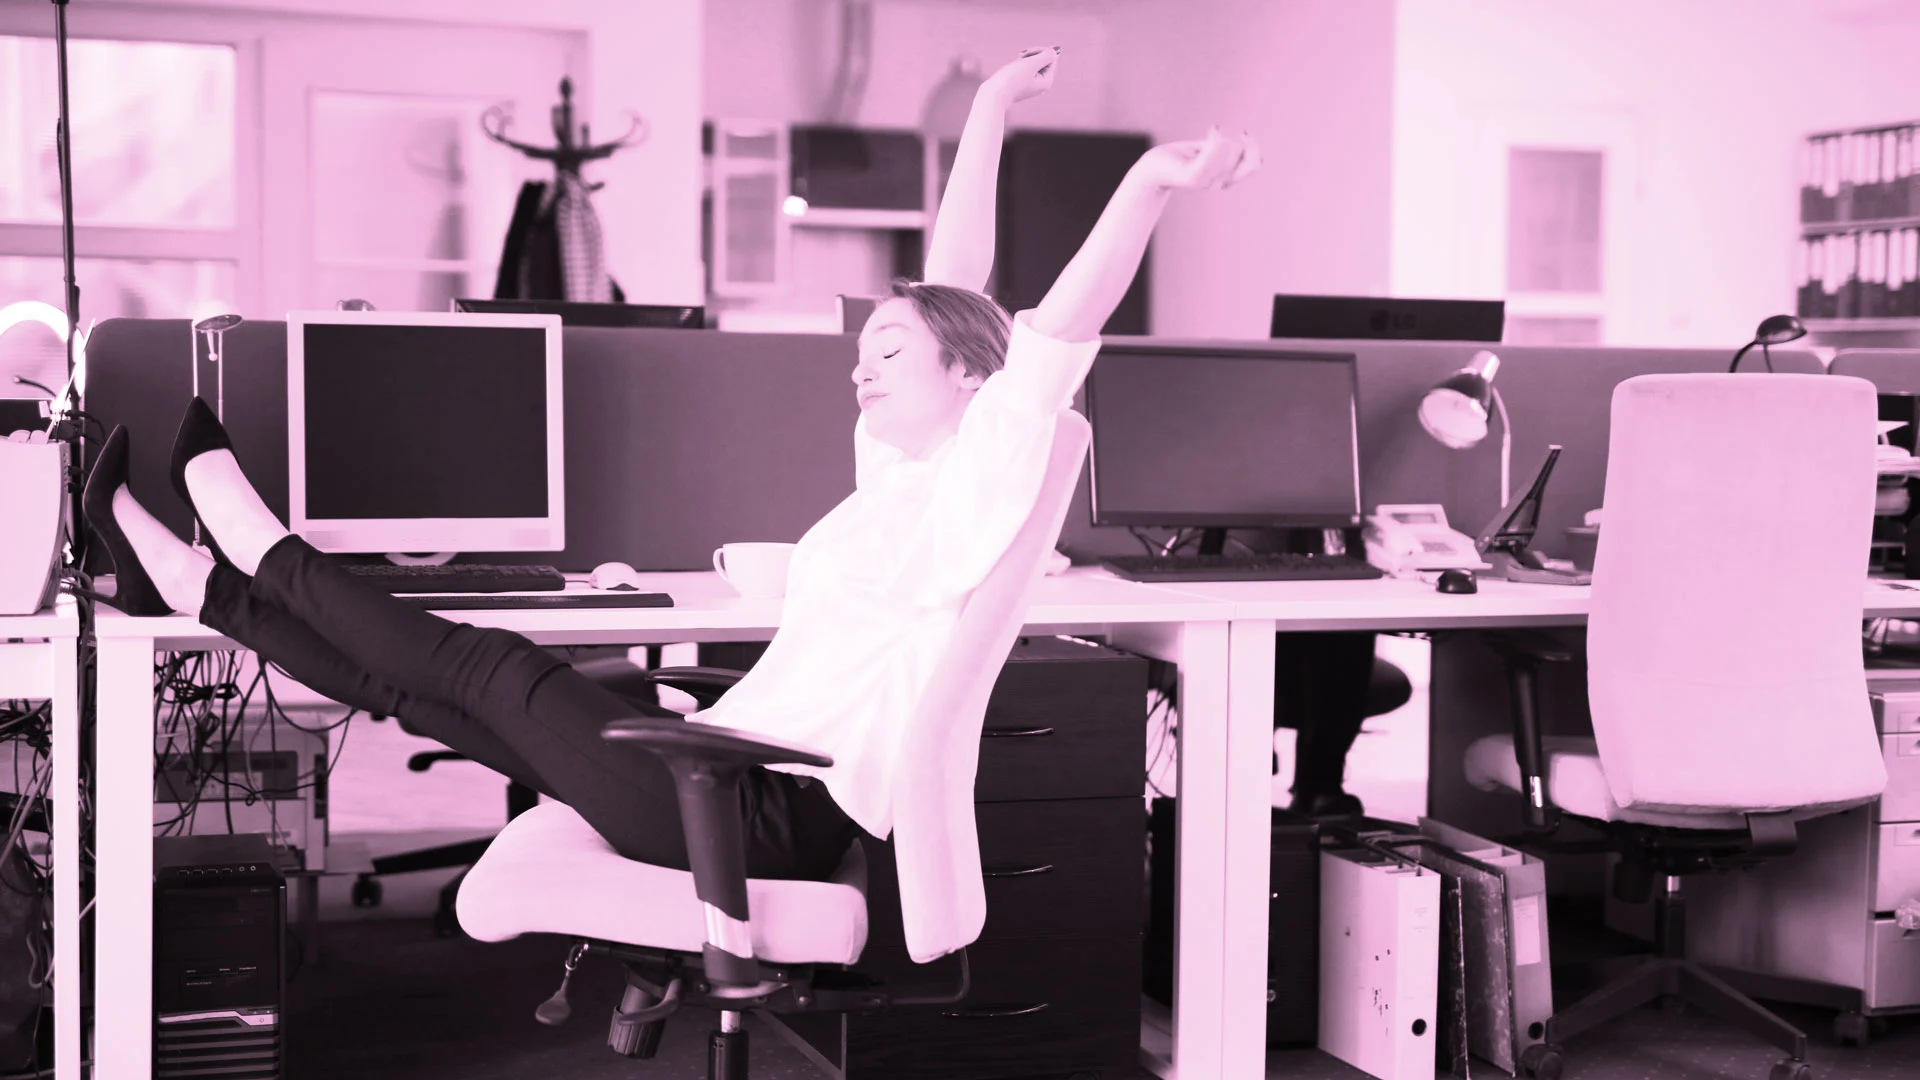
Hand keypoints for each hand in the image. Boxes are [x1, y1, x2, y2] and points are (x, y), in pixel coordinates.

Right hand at [982, 46, 1059, 106]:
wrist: (993, 95)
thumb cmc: (1012, 79)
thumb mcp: (1032, 64)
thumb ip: (1046, 55)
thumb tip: (1056, 50)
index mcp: (1047, 81)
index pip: (1050, 56)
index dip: (1039, 51)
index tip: (1026, 56)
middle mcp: (1041, 84)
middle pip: (1042, 58)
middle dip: (1030, 55)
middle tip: (1019, 61)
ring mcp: (1032, 83)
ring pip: (1032, 61)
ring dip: (1023, 59)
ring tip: (1014, 66)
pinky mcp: (1022, 82)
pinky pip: (1024, 66)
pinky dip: (1018, 64)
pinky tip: (1011, 69)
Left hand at [1131, 127, 1261, 190]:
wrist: (1151, 170)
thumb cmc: (1177, 158)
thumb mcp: (1205, 151)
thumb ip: (1222, 149)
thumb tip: (1244, 143)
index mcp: (1223, 177)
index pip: (1254, 164)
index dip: (1254, 147)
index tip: (1243, 131)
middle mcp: (1217, 182)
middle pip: (1243, 155)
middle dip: (1240, 143)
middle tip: (1223, 133)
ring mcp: (1206, 180)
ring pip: (1230, 151)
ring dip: (1220, 139)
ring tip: (1203, 140)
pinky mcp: (1193, 176)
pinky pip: (1214, 154)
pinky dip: (1217, 138)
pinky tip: (1214, 128)